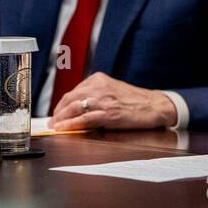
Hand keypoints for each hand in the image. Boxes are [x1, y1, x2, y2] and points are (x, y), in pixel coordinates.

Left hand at [51, 72, 177, 130]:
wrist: (155, 106)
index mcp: (99, 79)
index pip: (73, 91)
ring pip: (74, 108)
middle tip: (52, 122)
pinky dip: (71, 124)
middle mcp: (99, 87)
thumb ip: (95, 94)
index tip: (57, 112)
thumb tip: (76, 107)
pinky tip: (64, 128)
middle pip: (70, 99)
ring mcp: (104, 100)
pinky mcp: (109, 114)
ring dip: (61, 119)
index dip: (62, 104)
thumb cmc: (136, 100)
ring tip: (55, 127)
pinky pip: (84, 119)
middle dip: (58, 112)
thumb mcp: (113, 89)